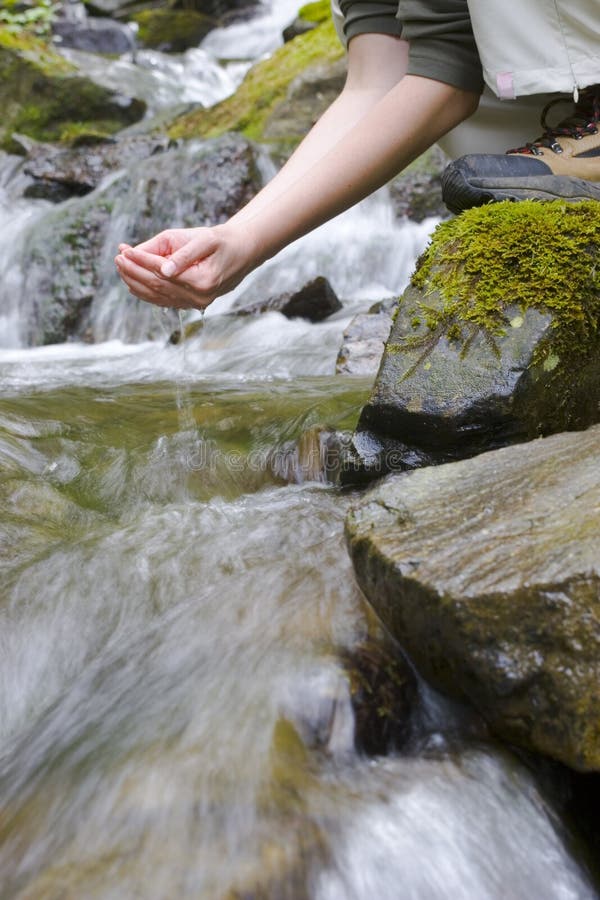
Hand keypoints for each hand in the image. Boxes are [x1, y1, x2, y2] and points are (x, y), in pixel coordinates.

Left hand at [114, 222, 257, 309]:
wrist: (242, 253)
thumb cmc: (221, 241)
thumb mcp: (204, 239)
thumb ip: (183, 254)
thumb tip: (163, 269)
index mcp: (202, 280)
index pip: (162, 272)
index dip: (141, 260)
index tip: (125, 250)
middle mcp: (199, 297)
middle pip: (157, 285)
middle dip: (134, 271)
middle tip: (118, 257)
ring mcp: (195, 304)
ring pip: (157, 296)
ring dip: (135, 282)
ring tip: (121, 266)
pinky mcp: (192, 304)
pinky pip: (164, 301)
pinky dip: (146, 293)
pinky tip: (132, 283)